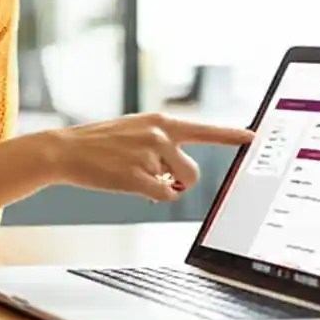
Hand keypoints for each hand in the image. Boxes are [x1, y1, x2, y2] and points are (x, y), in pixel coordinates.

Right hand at [47, 113, 253, 201]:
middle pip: (194, 172)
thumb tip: (179, 175)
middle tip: (159, 178)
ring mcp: (148, 156)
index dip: (232, 135)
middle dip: (180, 182)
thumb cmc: (100, 143)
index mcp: (161, 122)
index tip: (253, 138)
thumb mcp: (135, 130)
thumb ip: (163, 142)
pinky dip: (151, 196)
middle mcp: (159, 135)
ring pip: (178, 187)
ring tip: (138, 176)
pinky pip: (163, 197)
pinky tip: (130, 183)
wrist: (66, 150)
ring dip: (164, 188)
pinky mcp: (136, 176)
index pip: (206, 129)